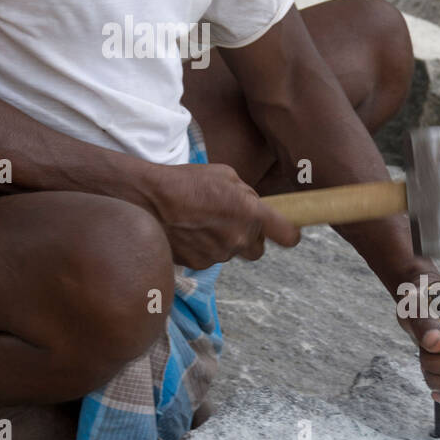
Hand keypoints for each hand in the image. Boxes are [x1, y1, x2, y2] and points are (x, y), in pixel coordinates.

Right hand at [148, 161, 301, 269]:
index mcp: (251, 214)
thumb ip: (246, 194)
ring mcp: (219, 255)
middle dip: (250, 238)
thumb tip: (254, 205)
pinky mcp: (201, 265)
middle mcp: (239, 239)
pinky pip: (211, 258)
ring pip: (232, 253)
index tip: (286, 231)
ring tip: (202, 222)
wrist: (150, 200)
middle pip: (258, 249)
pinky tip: (190, 231)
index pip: (288, 236)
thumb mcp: (225, 174)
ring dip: (224, 241)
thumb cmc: (187, 182)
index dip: (290, 234)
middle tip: (233, 222)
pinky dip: (205, 248)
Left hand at [396, 271, 439, 407]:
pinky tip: (436, 394)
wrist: (424, 307)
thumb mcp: (415, 306)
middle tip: (421, 352)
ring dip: (436, 381)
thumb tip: (436, 344)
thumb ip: (425, 322)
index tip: (423, 333)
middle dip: (431, 364)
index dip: (433, 346)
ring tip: (425, 366)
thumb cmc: (420, 302)